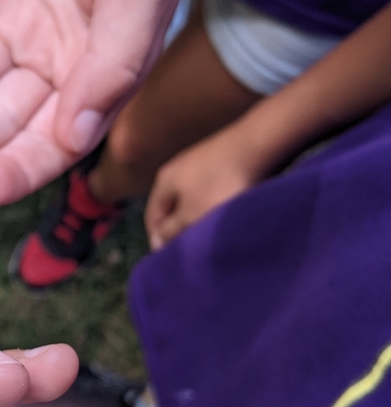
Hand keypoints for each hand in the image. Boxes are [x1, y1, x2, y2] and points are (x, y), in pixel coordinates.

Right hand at [145, 134, 257, 249]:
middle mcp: (177, 169)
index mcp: (163, 182)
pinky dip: (212, 204)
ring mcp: (200, 163)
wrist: (254, 146)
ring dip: (197, 217)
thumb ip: (172, 230)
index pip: (152, 218)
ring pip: (192, 198)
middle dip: (178, 228)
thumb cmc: (218, 185)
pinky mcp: (221, 161)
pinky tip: (224, 212)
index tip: (170, 260)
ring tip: (208, 234)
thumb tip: (157, 241)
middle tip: (190, 249)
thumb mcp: (191, 214)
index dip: (158, 240)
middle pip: (172, 207)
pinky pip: (209, 190)